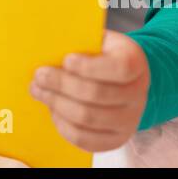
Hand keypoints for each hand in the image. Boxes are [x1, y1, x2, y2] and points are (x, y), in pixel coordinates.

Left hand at [29, 29, 149, 152]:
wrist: (122, 79)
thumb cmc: (102, 54)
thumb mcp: (97, 39)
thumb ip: (79, 43)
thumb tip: (47, 49)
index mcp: (135, 62)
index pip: (119, 68)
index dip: (90, 66)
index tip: (66, 60)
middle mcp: (138, 93)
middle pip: (97, 94)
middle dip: (62, 85)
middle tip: (40, 76)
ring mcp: (130, 120)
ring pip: (88, 118)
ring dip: (57, 104)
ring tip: (39, 91)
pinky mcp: (116, 139)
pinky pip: (85, 139)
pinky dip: (63, 125)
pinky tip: (52, 110)